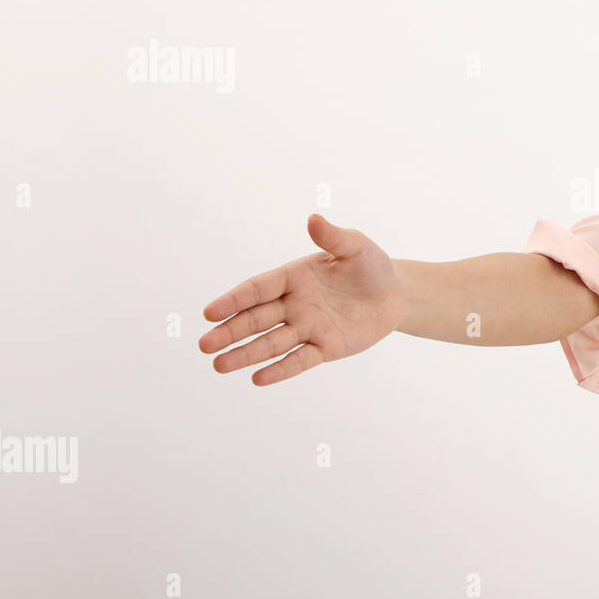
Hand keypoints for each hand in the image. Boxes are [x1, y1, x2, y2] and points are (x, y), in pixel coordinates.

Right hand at [199, 214, 404, 385]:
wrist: (395, 293)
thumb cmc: (370, 266)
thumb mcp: (356, 247)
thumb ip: (333, 237)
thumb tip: (313, 219)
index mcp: (294, 277)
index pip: (258, 289)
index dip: (234, 300)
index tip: (209, 312)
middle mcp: (294, 303)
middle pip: (256, 319)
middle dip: (230, 331)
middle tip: (204, 345)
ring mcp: (308, 327)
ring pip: (272, 342)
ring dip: (246, 354)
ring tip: (219, 365)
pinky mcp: (326, 347)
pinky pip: (300, 360)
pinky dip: (280, 369)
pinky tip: (258, 379)